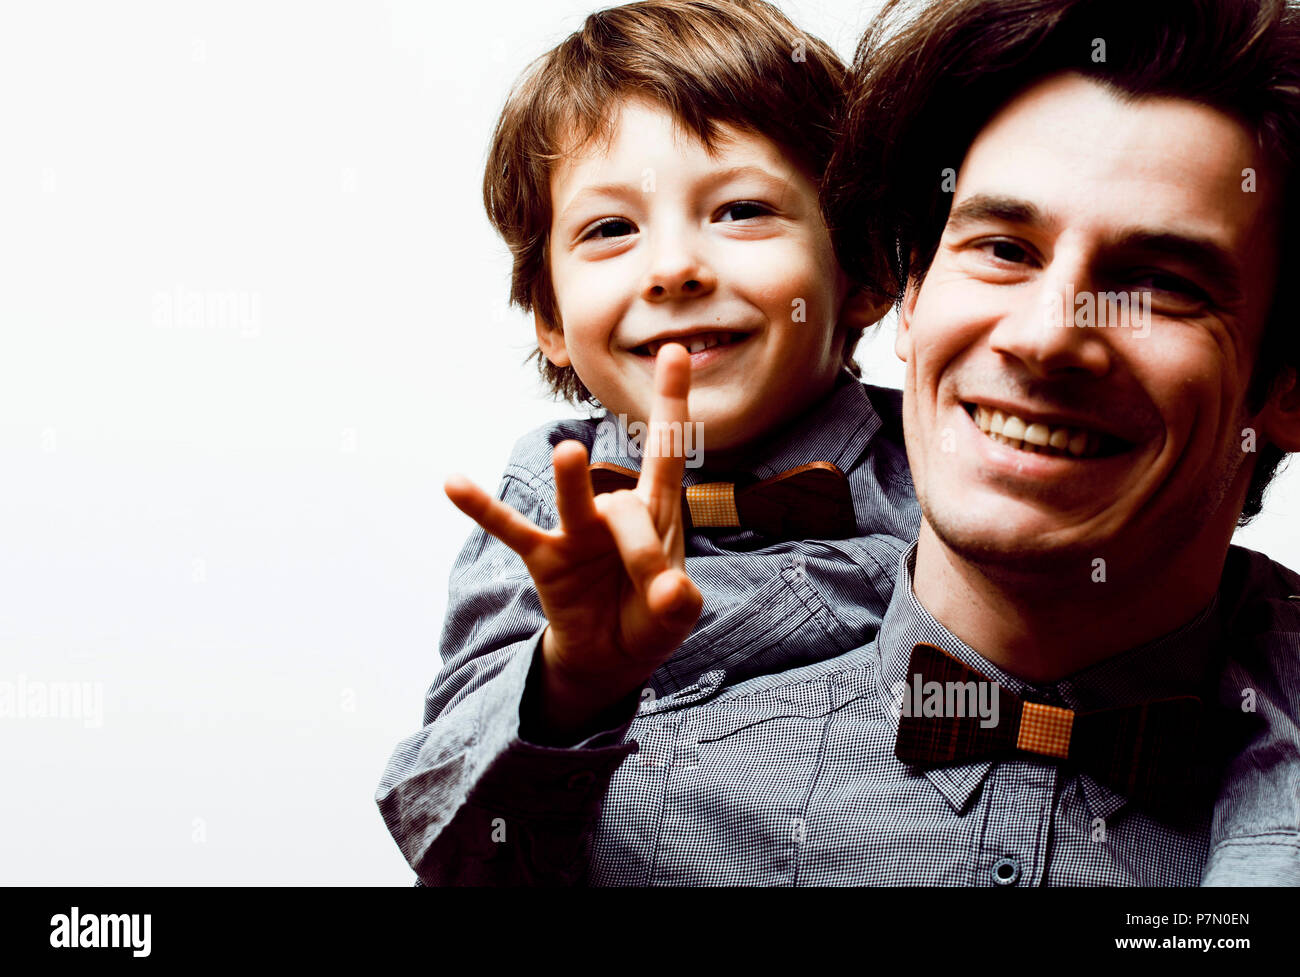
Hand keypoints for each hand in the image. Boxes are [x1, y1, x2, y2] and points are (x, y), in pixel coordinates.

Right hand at [444, 344, 701, 733]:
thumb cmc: (649, 617)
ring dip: (572, 483)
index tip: (675, 352)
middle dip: (642, 548)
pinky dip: (483, 509)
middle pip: (628, 505)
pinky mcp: (545, 558)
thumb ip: (679, 602)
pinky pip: (512, 530)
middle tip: (658, 588)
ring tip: (568, 452)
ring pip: (575, 504)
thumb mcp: (676, 614)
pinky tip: (453, 483)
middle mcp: (614, 512)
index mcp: (657, 513)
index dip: (672, 402)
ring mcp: (576, 531)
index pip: (668, 450)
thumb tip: (670, 591)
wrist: (612, 655)